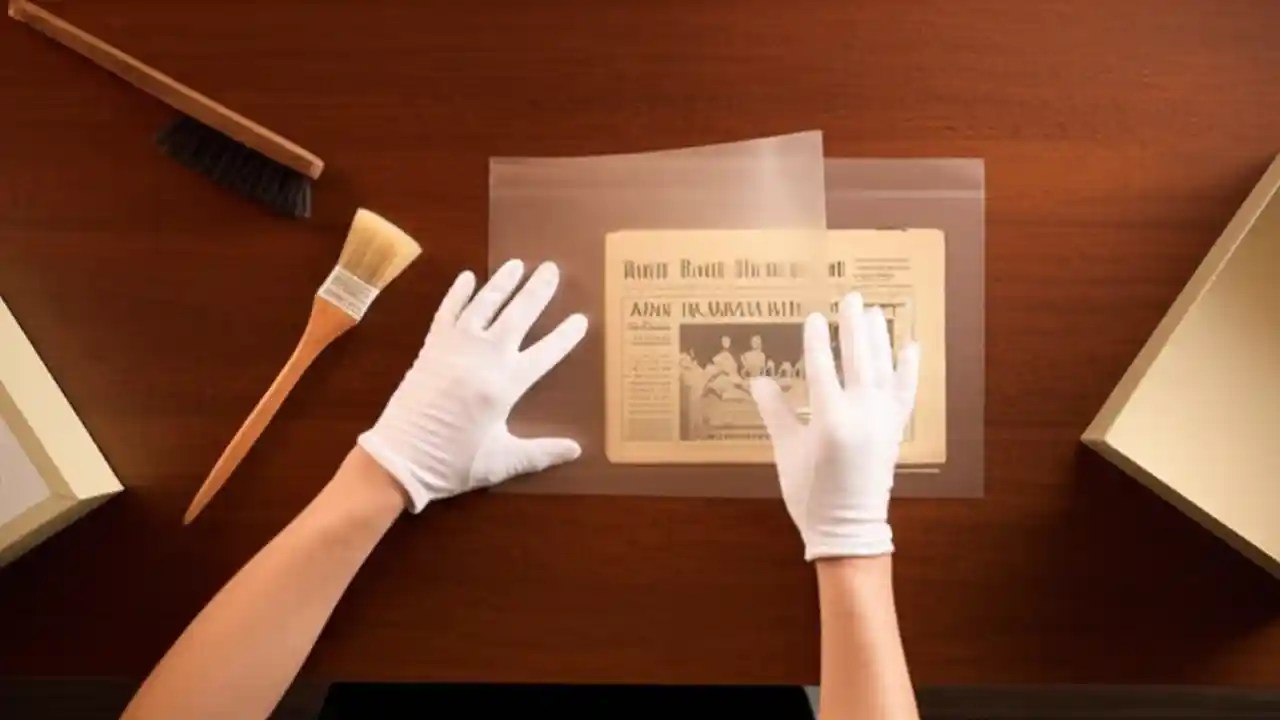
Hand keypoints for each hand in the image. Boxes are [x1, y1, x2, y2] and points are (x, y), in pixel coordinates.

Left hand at [358, 260, 587, 511]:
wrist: (399, 459)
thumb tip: (576, 450)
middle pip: (517, 316)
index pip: (545, 353)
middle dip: (537, 292)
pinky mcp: (431, 347)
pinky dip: (458, 293)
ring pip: (484, 305)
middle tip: (552, 269)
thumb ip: (540, 453)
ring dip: (502, 283)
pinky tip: (468, 277)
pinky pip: (447, 312)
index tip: (582, 319)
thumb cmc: (452, 462)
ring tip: (518, 264)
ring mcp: (455, 347)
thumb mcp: (501, 462)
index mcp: (505, 385)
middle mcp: (483, 357)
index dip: (565, 336)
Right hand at [750, 293, 919, 559]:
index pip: (822, 367)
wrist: (848, 528)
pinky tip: (910, 347)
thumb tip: (757, 380)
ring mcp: (882, 420)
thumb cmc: (811, 493)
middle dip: (853, 326)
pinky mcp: (895, 430)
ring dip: (878, 338)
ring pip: (882, 369)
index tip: (814, 316)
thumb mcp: (787, 451)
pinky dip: (908, 370)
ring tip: (874, 312)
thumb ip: (775, 412)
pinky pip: (905, 392)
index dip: (816, 340)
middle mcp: (861, 413)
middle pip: (857, 359)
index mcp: (830, 419)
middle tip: (851, 298)